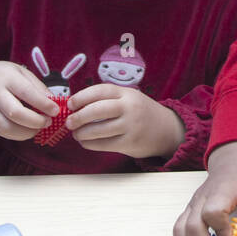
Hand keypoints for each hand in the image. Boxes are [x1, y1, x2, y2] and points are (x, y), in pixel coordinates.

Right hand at [0, 61, 58, 140]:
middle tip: (49, 121)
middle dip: (36, 121)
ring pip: (8, 128)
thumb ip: (37, 87)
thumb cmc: (2, 76)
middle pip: (15, 113)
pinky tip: (28, 129)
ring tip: (39, 127)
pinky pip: (3, 134)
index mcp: (6, 78)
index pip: (26, 92)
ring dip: (28, 132)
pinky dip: (19, 135)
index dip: (43, 103)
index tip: (56, 110)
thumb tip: (54, 103)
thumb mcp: (20, 72)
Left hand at [64, 84, 184, 158]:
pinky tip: (86, 142)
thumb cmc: (142, 113)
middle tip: (69, 122)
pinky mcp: (130, 143)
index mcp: (127, 93)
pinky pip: (105, 144)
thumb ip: (109, 100)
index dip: (82, 97)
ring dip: (82, 133)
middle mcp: (130, 108)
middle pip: (97, 110)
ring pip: (99, 129)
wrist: (167, 130)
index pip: (100, 91)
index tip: (70, 104)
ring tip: (76, 134)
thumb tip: (77, 106)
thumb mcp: (130, 99)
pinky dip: (91, 144)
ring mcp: (131, 126)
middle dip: (79, 117)